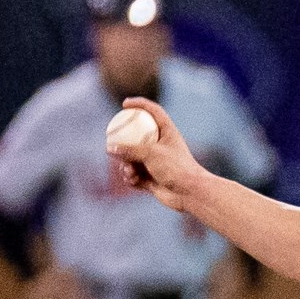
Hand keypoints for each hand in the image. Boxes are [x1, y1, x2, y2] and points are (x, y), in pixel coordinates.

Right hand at [107, 97, 208, 213]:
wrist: (190, 194)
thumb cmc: (175, 168)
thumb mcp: (151, 153)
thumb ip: (129, 150)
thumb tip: (109, 148)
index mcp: (167, 132)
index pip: (153, 112)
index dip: (139, 105)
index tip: (124, 104)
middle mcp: (161, 145)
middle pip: (137, 136)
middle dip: (123, 143)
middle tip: (112, 144)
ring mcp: (156, 162)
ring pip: (132, 158)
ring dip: (126, 165)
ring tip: (130, 171)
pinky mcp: (152, 178)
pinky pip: (134, 174)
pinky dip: (131, 177)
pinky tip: (133, 180)